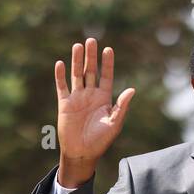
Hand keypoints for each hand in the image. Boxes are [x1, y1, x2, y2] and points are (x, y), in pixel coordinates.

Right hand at [54, 37, 135, 185]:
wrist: (82, 153)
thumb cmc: (100, 141)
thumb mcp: (114, 124)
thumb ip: (122, 106)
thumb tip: (132, 90)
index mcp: (104, 99)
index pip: (106, 76)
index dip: (107, 63)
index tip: (108, 49)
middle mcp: (91, 95)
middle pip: (91, 71)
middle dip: (91, 56)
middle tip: (91, 40)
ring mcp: (77, 98)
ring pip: (77, 75)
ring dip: (77, 61)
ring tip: (78, 46)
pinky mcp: (64, 103)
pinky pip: (62, 86)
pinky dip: (60, 75)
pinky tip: (60, 63)